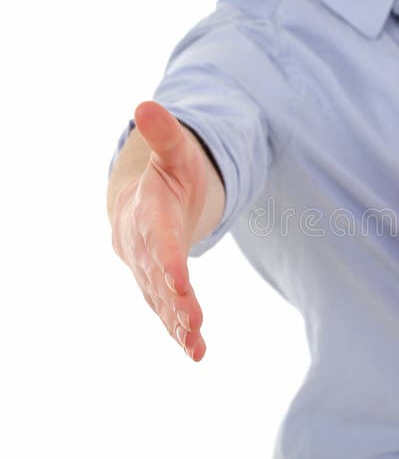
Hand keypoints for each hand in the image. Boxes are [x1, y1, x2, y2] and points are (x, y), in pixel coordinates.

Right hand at [110, 102, 208, 360]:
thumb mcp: (175, 150)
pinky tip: (196, 352)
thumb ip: (166, 135)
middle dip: (174, 298)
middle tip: (193, 320)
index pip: (157, 237)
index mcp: (147, 211)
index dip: (167, 258)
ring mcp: (147, 268)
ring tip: (195, 344)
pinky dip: (178, 330)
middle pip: (157, 274)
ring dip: (176, 322)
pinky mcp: (156, 283)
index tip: (180, 280)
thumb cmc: (170, 171)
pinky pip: (165, 308)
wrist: (144, 197)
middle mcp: (142, 244)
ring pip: (160, 298)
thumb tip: (146, 105)